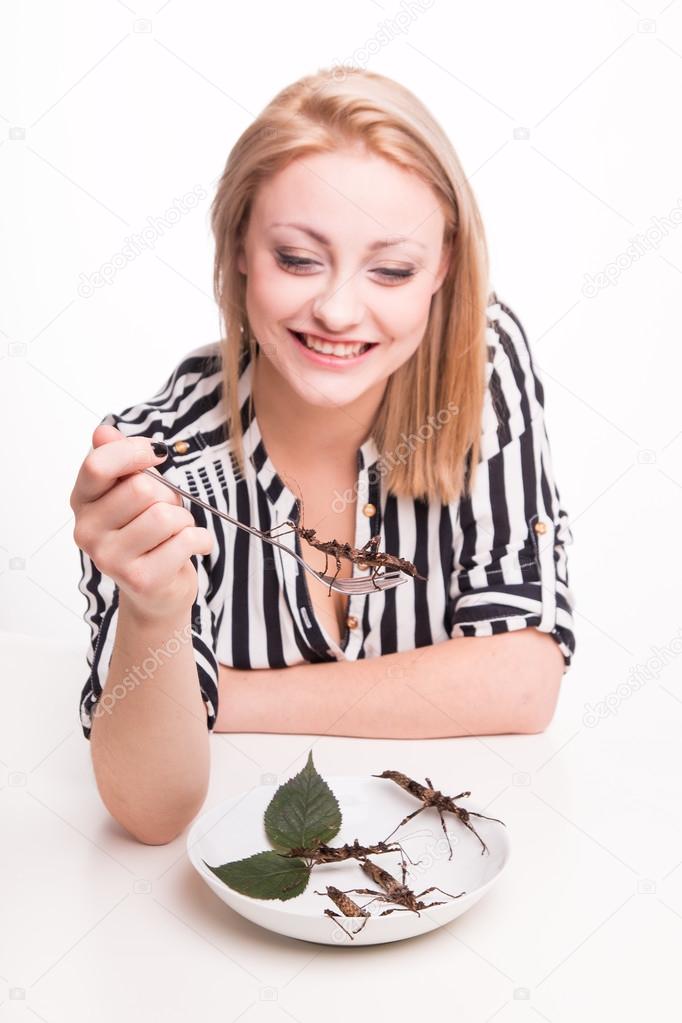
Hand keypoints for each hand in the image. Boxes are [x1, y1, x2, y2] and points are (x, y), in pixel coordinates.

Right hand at [71, 424, 212, 622]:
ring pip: (166, 516)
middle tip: (166, 512)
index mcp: (82, 502)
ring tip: (176, 532)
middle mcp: (87, 531)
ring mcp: (110, 558)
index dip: (133, 451)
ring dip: (184, 520)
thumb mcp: (131, 492)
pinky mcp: (140, 579)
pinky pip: (186, 540)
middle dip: (168, 495)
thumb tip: (104, 432)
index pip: (98, 465)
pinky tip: (192, 547)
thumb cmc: (147, 534)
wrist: (154, 592)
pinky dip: (201, 539)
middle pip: (141, 489)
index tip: (155, 454)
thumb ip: (119, 461)